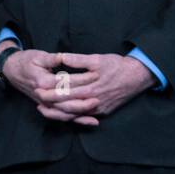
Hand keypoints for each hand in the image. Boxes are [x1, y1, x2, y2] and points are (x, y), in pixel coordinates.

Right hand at [0, 48, 96, 125]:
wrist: (11, 70)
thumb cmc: (25, 61)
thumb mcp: (38, 56)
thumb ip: (52, 59)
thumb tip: (63, 57)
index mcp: (42, 81)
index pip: (65, 82)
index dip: (81, 79)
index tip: (96, 74)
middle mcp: (43, 95)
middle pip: (66, 100)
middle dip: (84, 97)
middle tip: (99, 93)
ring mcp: (44, 103)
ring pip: (65, 112)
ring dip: (82, 111)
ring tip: (96, 105)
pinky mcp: (47, 107)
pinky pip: (63, 117)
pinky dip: (78, 120)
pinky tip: (92, 121)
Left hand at [33, 52, 156, 123]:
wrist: (138, 77)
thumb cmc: (117, 66)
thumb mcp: (97, 59)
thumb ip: (78, 60)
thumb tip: (61, 57)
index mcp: (91, 87)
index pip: (66, 91)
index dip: (50, 91)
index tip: (37, 88)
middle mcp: (94, 101)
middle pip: (67, 105)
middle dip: (51, 103)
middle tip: (36, 99)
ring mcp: (99, 109)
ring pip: (74, 115)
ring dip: (58, 113)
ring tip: (44, 109)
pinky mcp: (103, 112)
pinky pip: (84, 117)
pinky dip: (71, 116)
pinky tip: (61, 113)